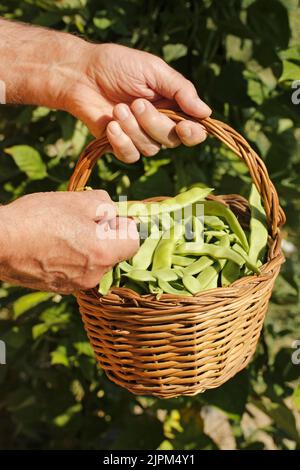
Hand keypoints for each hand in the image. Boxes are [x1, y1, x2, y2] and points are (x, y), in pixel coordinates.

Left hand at [0, 20, 210, 162]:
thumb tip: (206, 112)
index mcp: (172, 107)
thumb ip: (180, 90)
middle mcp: (159, 125)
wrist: (81, 73)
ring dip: (134, 129)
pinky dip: (121, 141)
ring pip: (150, 149)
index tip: (184, 127)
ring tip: (118, 109)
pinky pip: (130, 155)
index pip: (192, 131)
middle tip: (136, 103)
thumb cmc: (117, 66)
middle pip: (171, 141)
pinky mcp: (119, 145)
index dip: (192, 134)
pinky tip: (111, 125)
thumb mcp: (153, 70)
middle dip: (154, 124)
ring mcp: (139, 137)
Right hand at [0, 191, 138, 292]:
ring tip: (62, 233)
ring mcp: (76, 285)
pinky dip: (72, 260)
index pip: (134, 241)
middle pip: (114, 253)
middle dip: (105, 236)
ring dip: (88, 248)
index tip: (110, 217)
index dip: (125, 225)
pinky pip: (78, 272)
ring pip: (95, 263)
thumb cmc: (38, 218)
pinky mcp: (60, 289)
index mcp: (104, 252)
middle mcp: (94, 275)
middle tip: (82, 221)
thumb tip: (113, 212)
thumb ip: (105, 204)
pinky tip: (52, 246)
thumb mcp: (77, 200)